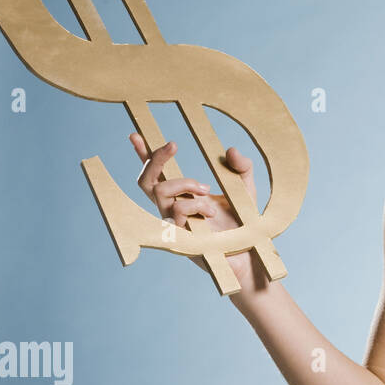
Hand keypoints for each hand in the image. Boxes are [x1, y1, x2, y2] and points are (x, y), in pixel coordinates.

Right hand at [129, 133, 261, 288]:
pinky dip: (193, 205)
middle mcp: (173, 206)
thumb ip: (241, 167)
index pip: (156, 172)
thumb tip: (230, 150)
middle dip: (155, 159)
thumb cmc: (243, 221)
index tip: (135, 135)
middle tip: (173, 144)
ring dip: (184, 184)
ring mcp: (173, 222)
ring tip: (207, 190)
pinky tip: (210, 213)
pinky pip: (175, 212)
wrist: (248, 250)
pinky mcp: (178, 236)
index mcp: (184, 193)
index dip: (143, 154)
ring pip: (160, 192)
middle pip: (146, 180)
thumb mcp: (246, 187)